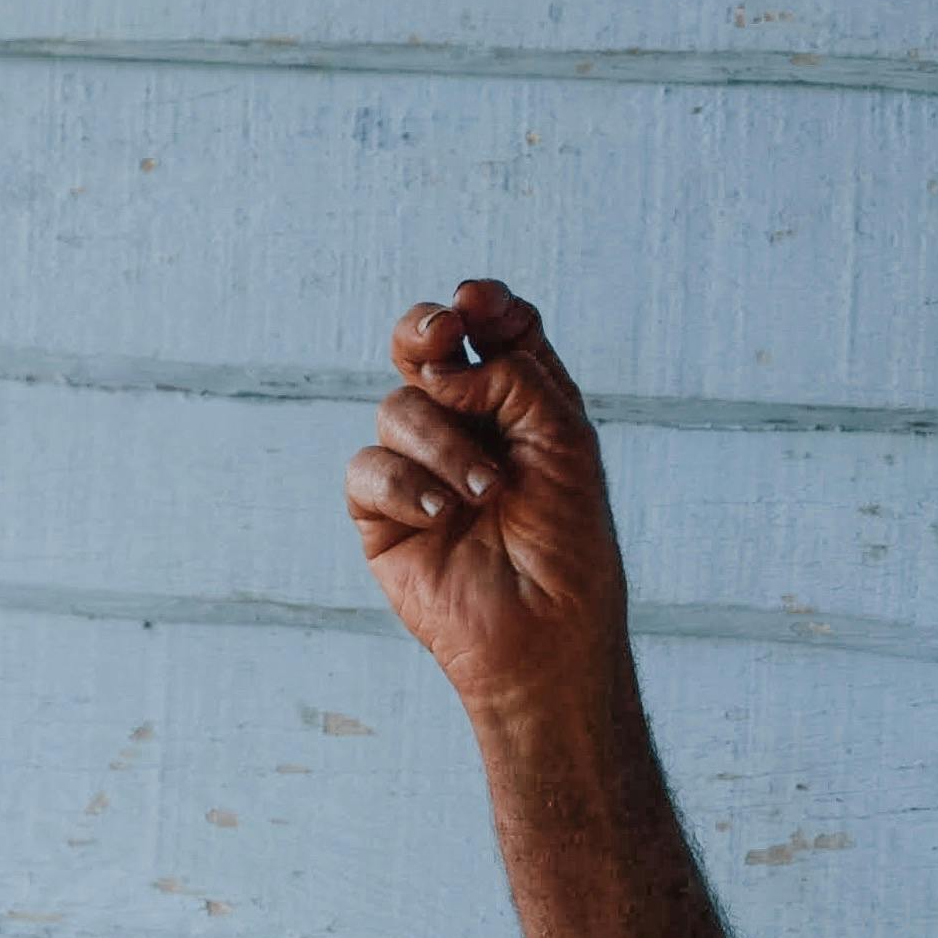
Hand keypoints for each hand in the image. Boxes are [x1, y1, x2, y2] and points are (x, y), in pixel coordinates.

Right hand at [351, 279, 628, 725]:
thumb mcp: (563, 441)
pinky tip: (440, 516)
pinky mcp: (383, 515)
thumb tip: (444, 366)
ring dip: (444, 443)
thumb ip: (512, 379)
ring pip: (400, 407)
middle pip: (426, 348)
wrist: (546, 633)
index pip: (495, 334)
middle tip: (441, 336)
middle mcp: (467, 429)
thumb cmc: (569, 542)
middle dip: (425, 330)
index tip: (478, 304)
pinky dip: (404, 484)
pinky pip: (368, 468)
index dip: (483, 308)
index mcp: (519, 407)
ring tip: (485, 494)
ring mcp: (421, 468)